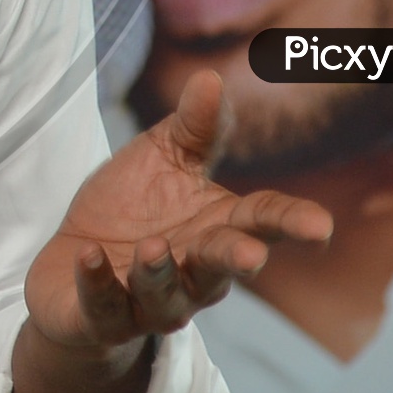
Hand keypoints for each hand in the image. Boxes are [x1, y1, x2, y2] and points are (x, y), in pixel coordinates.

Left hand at [24, 69, 332, 355]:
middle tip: (250, 253)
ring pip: (164, 295)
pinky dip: (97, 281)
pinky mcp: (100, 315)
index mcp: (214, 227)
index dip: (291, 223)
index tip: (322, 224)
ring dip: (159, 273)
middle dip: (236, 260)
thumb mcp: (162, 158)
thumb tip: (211, 77)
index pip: (261, 222)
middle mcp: (191, 272)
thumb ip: (192, 128)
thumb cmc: (132, 206)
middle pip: (220, 267)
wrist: (71, 262)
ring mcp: (147, 299)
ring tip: (152, 247)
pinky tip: (89, 253)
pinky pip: (102, 304)